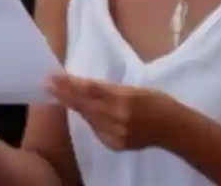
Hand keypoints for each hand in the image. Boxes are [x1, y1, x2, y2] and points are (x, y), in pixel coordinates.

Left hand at [49, 74, 170, 150]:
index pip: (90, 90)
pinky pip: (96, 129)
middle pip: (85, 104)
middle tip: (48, 83)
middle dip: (65, 94)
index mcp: (124, 99)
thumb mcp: (134, 88)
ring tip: (57, 93)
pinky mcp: (116, 144)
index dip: (70, 83)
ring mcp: (115, 133)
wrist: (173, 129)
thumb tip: (85, 85)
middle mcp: (117, 118)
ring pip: (88, 117)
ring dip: (72, 105)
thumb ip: (110, 89)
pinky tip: (78, 110)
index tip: (55, 76)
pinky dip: (87, 118)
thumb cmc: (157, 102)